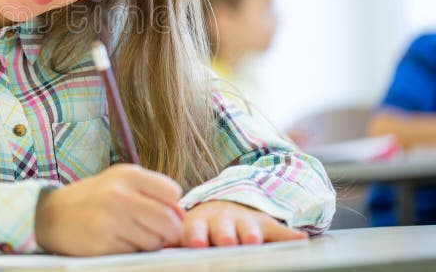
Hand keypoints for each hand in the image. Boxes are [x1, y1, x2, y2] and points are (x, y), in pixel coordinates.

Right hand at [35, 164, 183, 254]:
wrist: (51, 215)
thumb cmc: (92, 199)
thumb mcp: (119, 183)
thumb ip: (151, 192)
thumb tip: (181, 214)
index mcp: (127, 174)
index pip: (173, 192)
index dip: (171, 206)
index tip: (159, 210)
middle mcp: (120, 194)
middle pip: (169, 221)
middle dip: (167, 231)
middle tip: (153, 231)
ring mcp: (112, 220)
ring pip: (155, 241)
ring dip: (150, 243)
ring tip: (131, 234)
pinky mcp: (104, 243)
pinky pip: (136, 253)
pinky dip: (132, 251)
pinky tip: (117, 241)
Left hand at [182, 201, 307, 246]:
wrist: (225, 207)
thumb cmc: (203, 228)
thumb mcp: (190, 230)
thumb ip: (174, 240)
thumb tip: (155, 247)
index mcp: (200, 225)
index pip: (197, 230)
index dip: (198, 235)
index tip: (197, 242)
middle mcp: (222, 223)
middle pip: (223, 230)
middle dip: (224, 236)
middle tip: (226, 241)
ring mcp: (245, 224)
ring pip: (249, 229)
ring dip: (251, 235)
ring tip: (254, 240)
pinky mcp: (266, 226)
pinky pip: (279, 231)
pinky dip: (289, 236)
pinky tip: (300, 240)